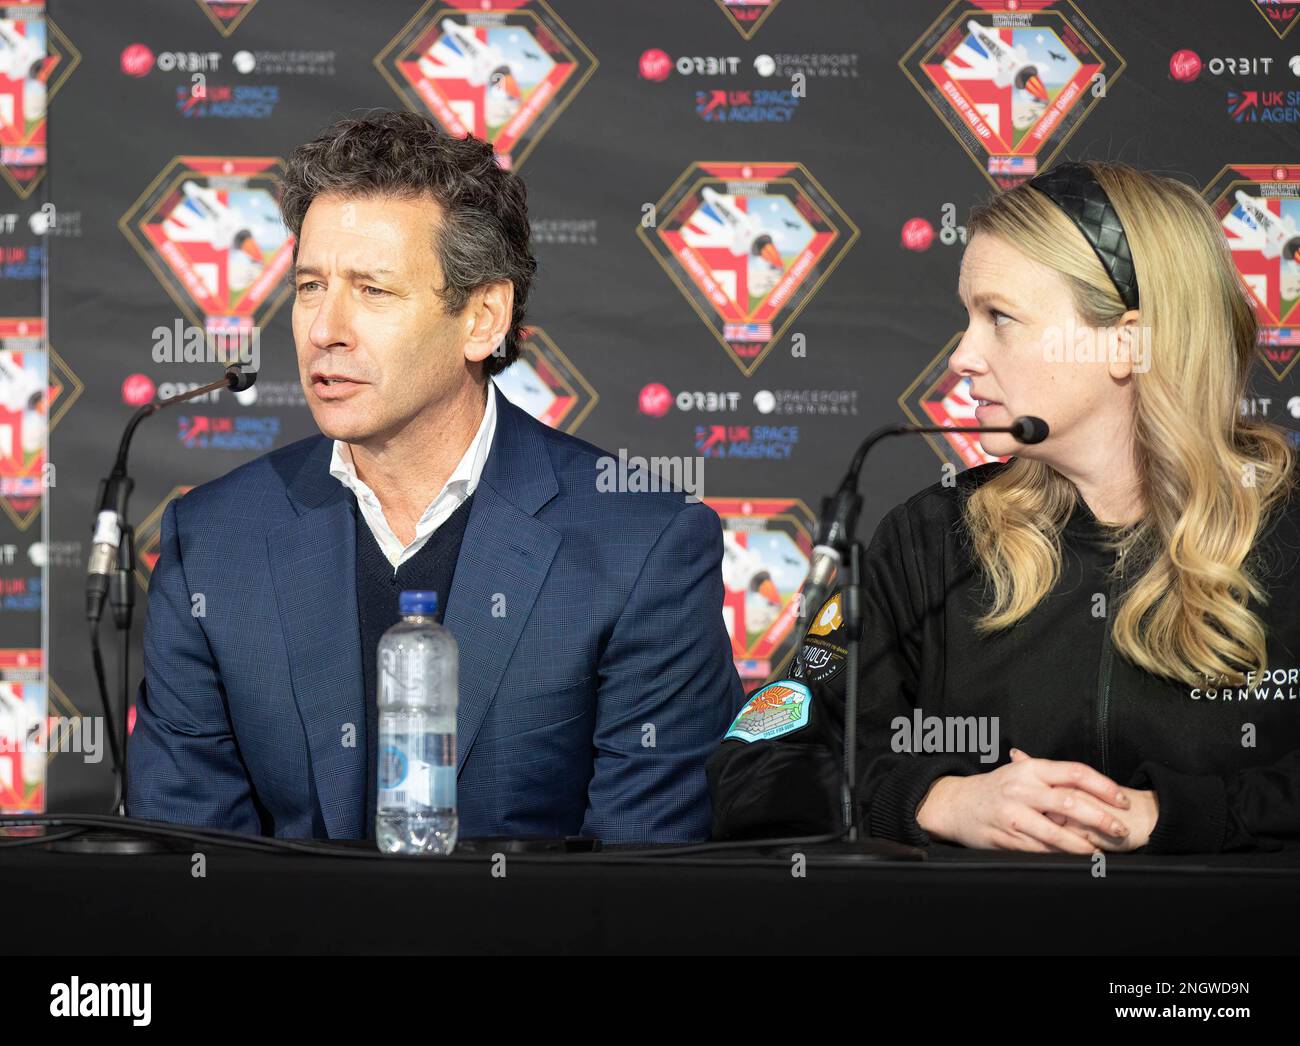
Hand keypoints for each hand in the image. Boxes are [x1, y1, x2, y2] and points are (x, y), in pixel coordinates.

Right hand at [915, 749, 1134, 852]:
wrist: (955, 804)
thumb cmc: (993, 788)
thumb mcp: (1018, 772)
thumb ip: (1050, 775)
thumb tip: (1090, 781)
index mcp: (1030, 770)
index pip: (1075, 773)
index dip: (1103, 786)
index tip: (1122, 800)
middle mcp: (1022, 789)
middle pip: (1069, 802)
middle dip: (1100, 818)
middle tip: (1120, 829)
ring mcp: (1013, 814)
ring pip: (1055, 832)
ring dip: (1082, 845)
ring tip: (1101, 852)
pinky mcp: (1007, 837)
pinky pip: (1039, 849)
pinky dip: (1060, 856)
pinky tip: (1075, 859)